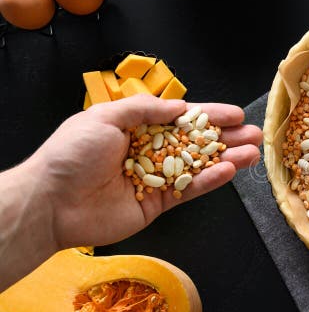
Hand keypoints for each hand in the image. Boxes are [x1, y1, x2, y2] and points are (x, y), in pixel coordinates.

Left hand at [27, 94, 262, 247]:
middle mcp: (148, 152)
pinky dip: (209, 180)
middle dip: (226, 137)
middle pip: (195, 143)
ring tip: (253, 152)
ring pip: (198, 166)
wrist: (51, 202)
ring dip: (226, 158)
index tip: (236, 113)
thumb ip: (145, 109)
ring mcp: (155, 179)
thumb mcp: (104, 117)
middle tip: (254, 133)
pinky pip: (189, 190)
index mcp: (135, 128)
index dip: (209, 115)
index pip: (181, 119)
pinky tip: (229, 170)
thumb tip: (179, 107)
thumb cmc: (70, 155)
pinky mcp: (157, 204)